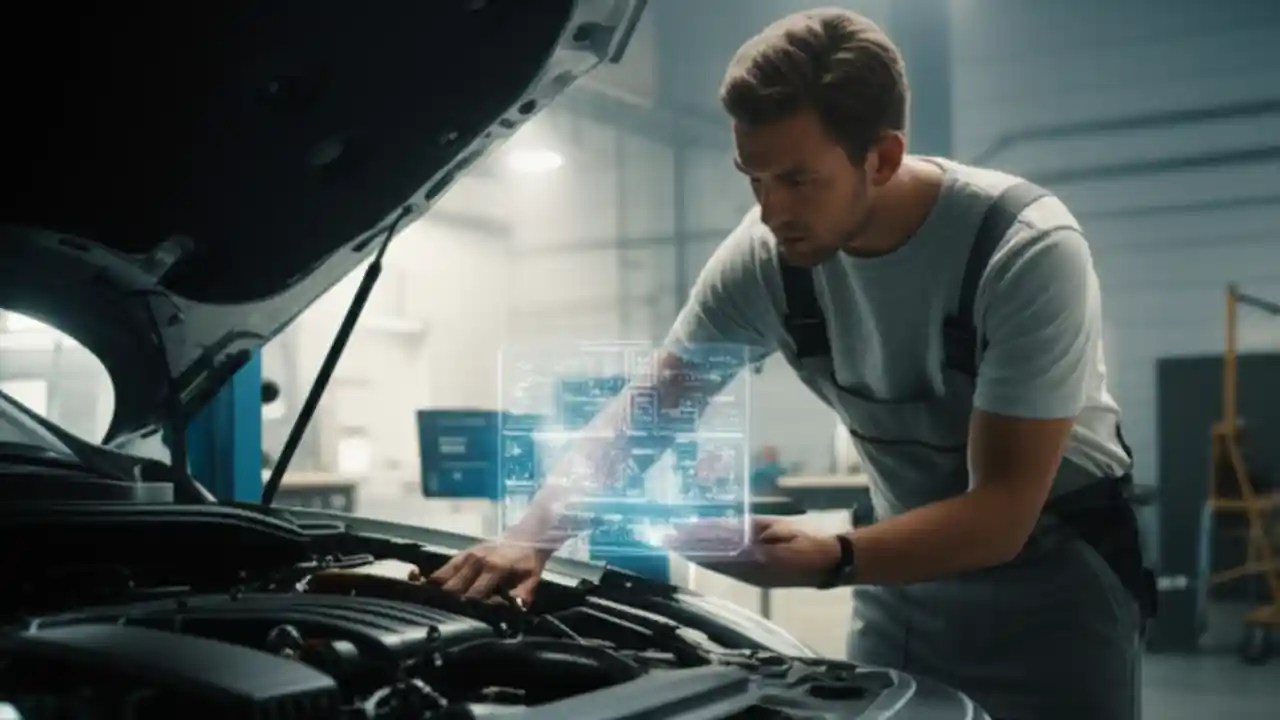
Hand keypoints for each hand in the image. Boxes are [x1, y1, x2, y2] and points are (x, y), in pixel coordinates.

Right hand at [426, 539, 551, 605]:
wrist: (527, 537)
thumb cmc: (528, 562)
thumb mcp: (532, 579)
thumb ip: (523, 596)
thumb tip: (513, 610)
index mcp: (494, 568)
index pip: (475, 594)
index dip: (469, 609)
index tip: (462, 620)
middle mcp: (476, 561)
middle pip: (454, 588)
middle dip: (448, 603)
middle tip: (440, 616)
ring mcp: (467, 556)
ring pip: (443, 577)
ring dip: (436, 592)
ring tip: (427, 606)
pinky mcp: (462, 554)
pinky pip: (443, 568)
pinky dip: (434, 579)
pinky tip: (423, 587)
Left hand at [669, 516, 841, 588]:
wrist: (827, 564)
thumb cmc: (806, 544)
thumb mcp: (781, 530)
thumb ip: (756, 531)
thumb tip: (731, 530)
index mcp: (758, 561)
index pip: (722, 552)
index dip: (701, 544)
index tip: (681, 536)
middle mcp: (752, 573)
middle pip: (716, 561)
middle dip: (692, 550)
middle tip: (669, 539)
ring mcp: (754, 578)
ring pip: (720, 566)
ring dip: (700, 556)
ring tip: (678, 546)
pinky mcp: (757, 579)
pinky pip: (730, 570)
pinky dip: (715, 561)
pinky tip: (704, 555)